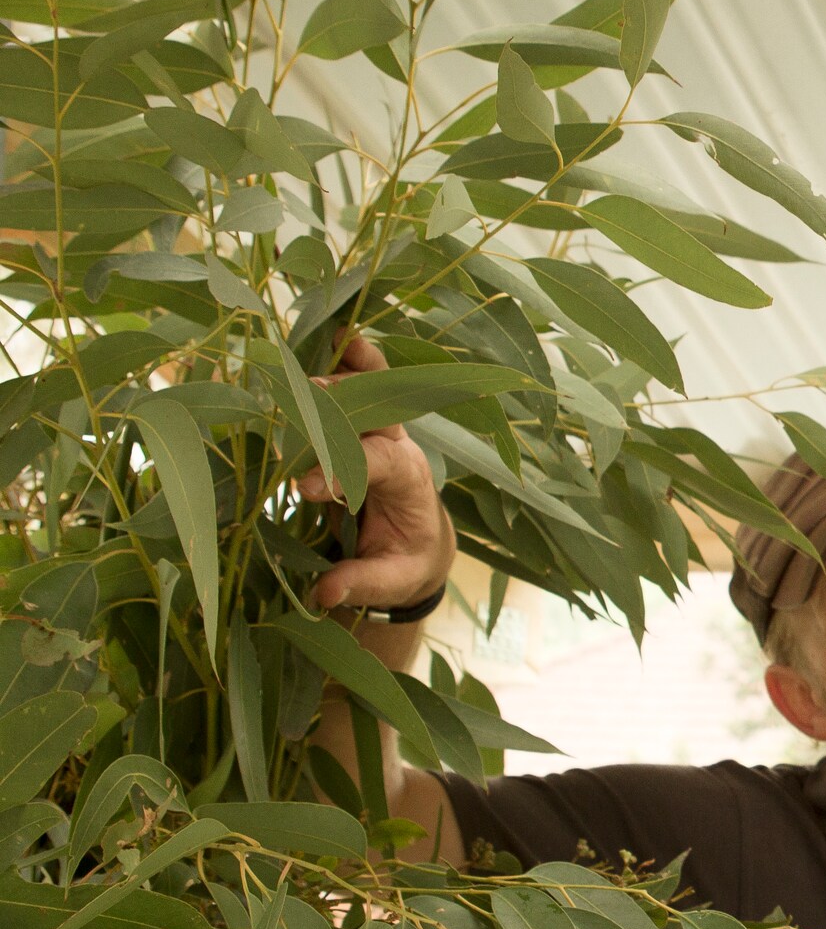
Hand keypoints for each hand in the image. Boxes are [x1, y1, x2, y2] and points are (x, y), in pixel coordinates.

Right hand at [303, 335, 457, 613]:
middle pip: (381, 409)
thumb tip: (324, 594)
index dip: (343, 469)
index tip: (306, 486)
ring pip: (370, 386)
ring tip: (301, 361)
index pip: (377, 464)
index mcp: (409, 480)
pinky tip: (328, 333)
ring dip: (339, 372)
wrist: (421, 540)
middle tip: (307, 395)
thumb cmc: (408, 560)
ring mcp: (381, 428)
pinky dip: (345, 357)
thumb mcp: (396, 579)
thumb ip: (364, 582)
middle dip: (347, 401)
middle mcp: (398, 444)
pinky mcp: (361, 423)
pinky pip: (359, 381)